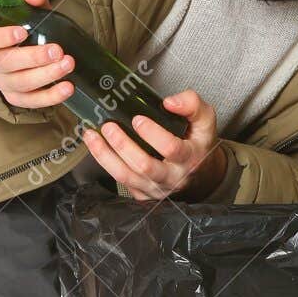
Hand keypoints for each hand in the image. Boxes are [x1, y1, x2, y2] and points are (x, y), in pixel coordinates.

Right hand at [0, 0, 75, 108]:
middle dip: (34, 57)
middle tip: (58, 50)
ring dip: (46, 76)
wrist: (34, 50)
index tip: (22, 32)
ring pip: (22, 84)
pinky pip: (32, 102)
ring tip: (68, 65)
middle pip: (7, 63)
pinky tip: (68, 87)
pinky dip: (51, 97)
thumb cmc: (29, 26)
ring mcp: (4, 83)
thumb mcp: (30, 8)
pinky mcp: (18, 99)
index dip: (1, 37)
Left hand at [81, 89, 224, 200]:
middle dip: (123, 145)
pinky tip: (96, 147)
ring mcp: (155, 188)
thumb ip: (192, 104)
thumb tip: (169, 102)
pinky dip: (106, 163)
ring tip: (92, 136)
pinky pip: (121, 181)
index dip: (153, 134)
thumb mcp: (205, 120)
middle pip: (144, 166)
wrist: (199, 174)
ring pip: (126, 177)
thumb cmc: (197, 143)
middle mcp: (172, 178)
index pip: (171, 149)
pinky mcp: (142, 193)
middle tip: (109, 126)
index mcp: (190, 158)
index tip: (138, 119)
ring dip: (105, 156)